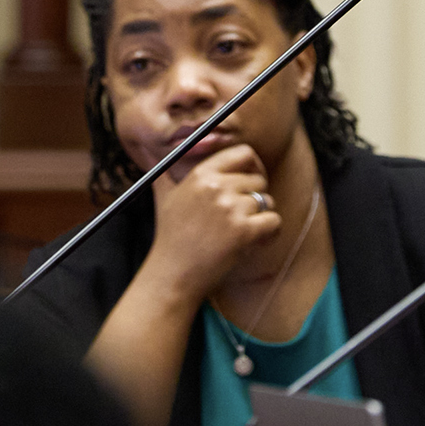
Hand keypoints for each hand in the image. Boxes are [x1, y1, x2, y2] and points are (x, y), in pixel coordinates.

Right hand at [137, 143, 282, 306]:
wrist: (173, 274)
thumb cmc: (171, 237)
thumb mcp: (164, 197)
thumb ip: (162, 171)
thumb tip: (150, 150)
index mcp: (201, 175)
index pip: (243, 153)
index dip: (253, 166)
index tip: (251, 181)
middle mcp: (216, 187)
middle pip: (259, 179)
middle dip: (256, 197)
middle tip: (242, 217)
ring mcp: (230, 209)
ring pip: (267, 201)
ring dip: (261, 218)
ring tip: (242, 234)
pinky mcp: (243, 231)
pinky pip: (274, 221)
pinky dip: (270, 233)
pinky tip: (255, 242)